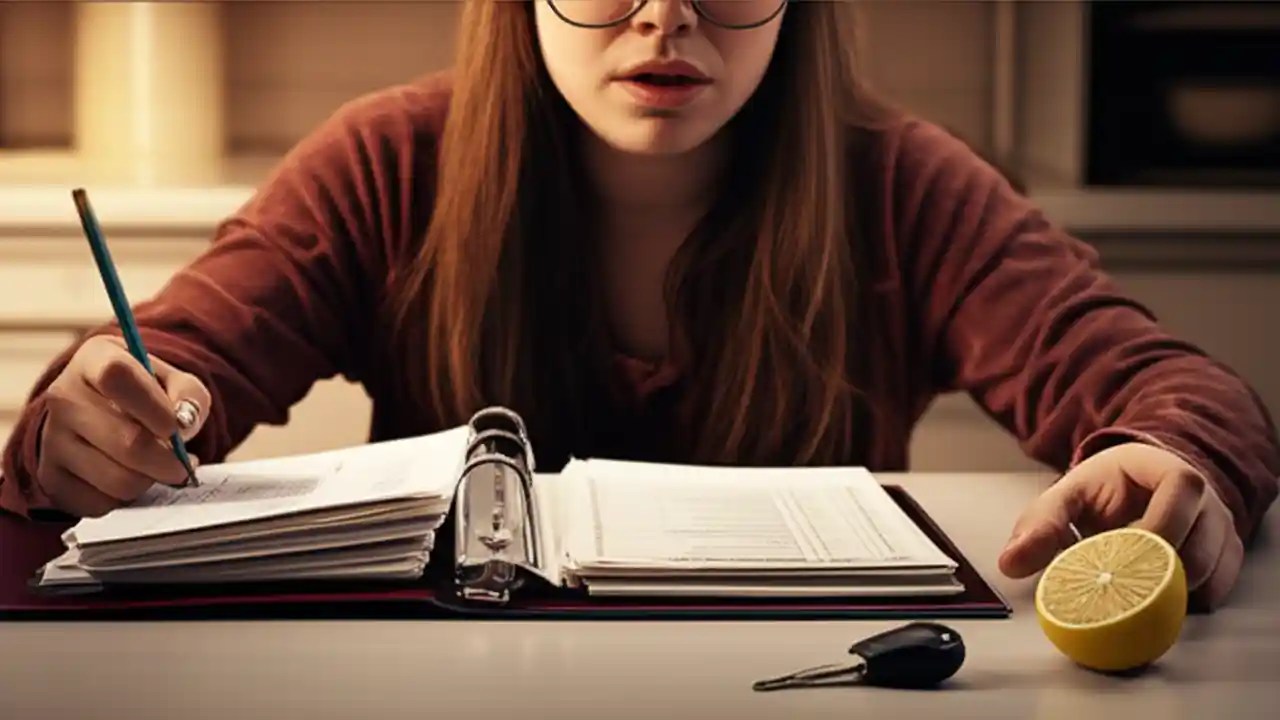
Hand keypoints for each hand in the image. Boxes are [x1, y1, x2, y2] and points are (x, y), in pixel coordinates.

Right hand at [35, 335, 211, 516]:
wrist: (95, 410)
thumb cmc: (140, 393)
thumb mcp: (169, 378)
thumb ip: (189, 394)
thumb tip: (184, 423)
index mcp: (93, 360)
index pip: (116, 377)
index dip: (154, 406)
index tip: (175, 426)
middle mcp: (63, 397)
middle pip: (127, 442)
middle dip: (169, 460)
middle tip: (185, 464)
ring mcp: (51, 440)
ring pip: (119, 480)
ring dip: (151, 481)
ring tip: (158, 468)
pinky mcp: (51, 478)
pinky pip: (102, 504)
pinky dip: (127, 499)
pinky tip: (131, 477)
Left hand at [998, 442, 1241, 610]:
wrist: (1137, 489)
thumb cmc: (1106, 490)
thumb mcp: (1067, 496)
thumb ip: (1040, 526)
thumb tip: (1010, 562)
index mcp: (1167, 470)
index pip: (1182, 488)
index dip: (1159, 524)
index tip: (1126, 551)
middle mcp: (1204, 499)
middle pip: (1202, 541)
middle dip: (1159, 571)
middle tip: (1120, 584)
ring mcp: (1219, 530)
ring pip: (1212, 571)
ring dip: (1171, 591)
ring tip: (1131, 591)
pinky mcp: (1224, 559)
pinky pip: (1217, 589)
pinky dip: (1187, 602)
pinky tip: (1154, 600)